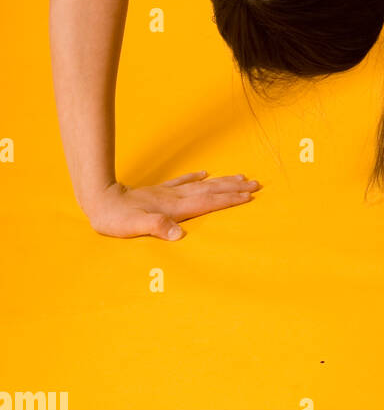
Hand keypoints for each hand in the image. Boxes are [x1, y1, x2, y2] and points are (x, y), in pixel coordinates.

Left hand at [84, 170, 260, 239]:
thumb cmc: (117, 219)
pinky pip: (183, 183)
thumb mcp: (135, 227)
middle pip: (211, 191)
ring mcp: (168, 193)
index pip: (208, 202)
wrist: (101, 201)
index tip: (249, 196)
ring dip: (222, 182)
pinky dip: (196, 178)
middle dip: (234, 188)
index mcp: (174, 208)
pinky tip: (204, 174)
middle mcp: (175, 198)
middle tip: (256, 184)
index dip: (229, 199)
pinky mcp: (159, 192)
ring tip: (240, 177)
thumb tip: (180, 235)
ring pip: (202, 185)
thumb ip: (158, 228)